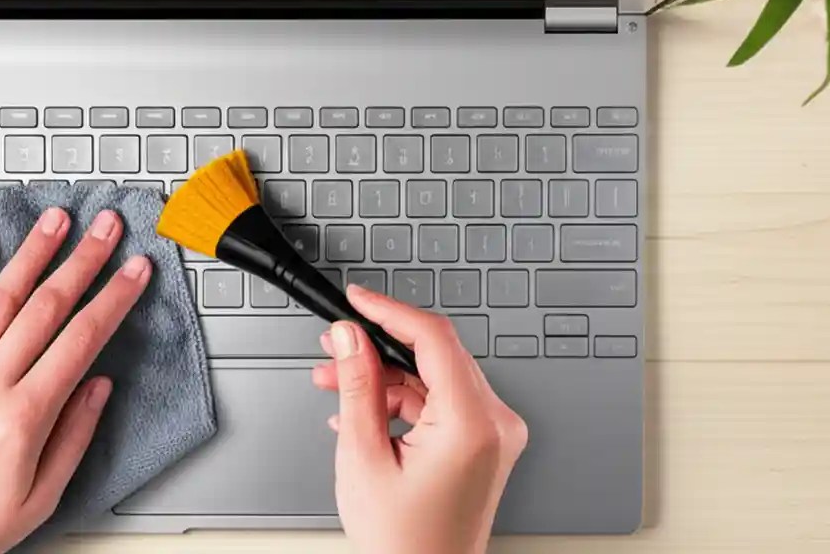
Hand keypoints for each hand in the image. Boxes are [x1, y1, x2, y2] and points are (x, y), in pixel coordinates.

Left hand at [0, 208, 150, 553]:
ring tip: (57, 220)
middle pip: (47, 307)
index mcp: (25, 417)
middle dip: (84, 261)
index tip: (136, 270)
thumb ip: (75, 434)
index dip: (115, 299)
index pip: (82, 340)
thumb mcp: (42, 495)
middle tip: (108, 227)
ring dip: (32, 254)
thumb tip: (100, 383)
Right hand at [312, 286, 527, 553]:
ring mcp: (493, 434)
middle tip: (334, 345)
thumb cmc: (403, 543)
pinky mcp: (483, 443)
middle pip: (434, 355)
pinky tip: (362, 412)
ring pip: (433, 378)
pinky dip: (401, 401)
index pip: (434, 338)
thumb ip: (356, 387)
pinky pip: (441, 402)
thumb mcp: (363, 457)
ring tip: (336, 386)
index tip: (357, 300)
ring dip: (384, 377)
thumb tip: (350, 337)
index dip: (389, 310)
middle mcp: (494, 424)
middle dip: (377, 348)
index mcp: (472, 424)